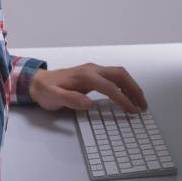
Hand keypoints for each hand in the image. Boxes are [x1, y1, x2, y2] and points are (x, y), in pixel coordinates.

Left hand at [29, 63, 147, 112]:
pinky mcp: (93, 74)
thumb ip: (70, 99)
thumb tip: (89, 103)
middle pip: (120, 75)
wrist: (38, 82)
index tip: (132, 110)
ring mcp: (93, 70)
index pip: (110, 87)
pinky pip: (114, 77)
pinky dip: (124, 85)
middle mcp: (92, 69)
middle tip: (143, 105)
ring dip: (131, 86)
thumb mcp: (53, 97)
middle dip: (134, 89)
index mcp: (85, 75)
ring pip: (119, 74)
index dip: (123, 99)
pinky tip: (127, 95)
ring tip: (139, 102)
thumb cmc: (46, 91)